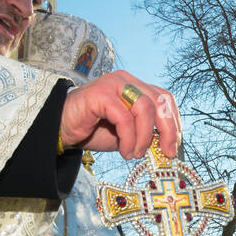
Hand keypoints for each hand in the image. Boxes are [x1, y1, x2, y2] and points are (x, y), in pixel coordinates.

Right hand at [59, 70, 180, 159]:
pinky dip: (129, 138)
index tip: (173, 146)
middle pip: (159, 101)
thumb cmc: (94, 130)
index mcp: (136, 87)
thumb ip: (146, 135)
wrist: (62, 129)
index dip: (174, 122)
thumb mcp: (128, 135)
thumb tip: (167, 147)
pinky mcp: (100, 93)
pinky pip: (124, 117)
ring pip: (144, 108)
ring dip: (144, 137)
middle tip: (166, 153)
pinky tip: (124, 151)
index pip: (165, 98)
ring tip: (135, 154)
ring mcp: (114, 84)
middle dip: (168, 129)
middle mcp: (127, 81)